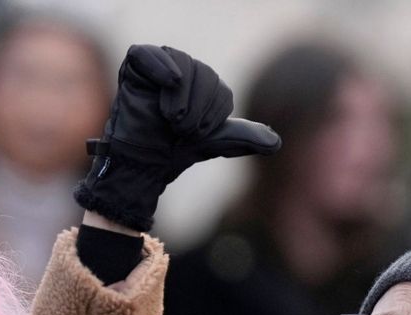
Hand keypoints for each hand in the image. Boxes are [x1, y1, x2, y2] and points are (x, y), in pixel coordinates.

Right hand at [74, 44, 280, 231]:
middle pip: (203, 74)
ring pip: (181, 65)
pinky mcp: (134, 67)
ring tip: (171, 119)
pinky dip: (159, 65)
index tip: (197, 134)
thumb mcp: (215, 144)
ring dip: (182, 97)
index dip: (213, 114)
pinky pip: (147, 54)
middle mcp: (181, 71)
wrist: (144, 165)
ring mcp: (157, 67)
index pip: (220, 89)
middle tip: (182, 129)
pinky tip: (170, 81)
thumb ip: (244, 138)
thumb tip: (276, 143)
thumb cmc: (176, 150)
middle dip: (198, 108)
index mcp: (202, 84)